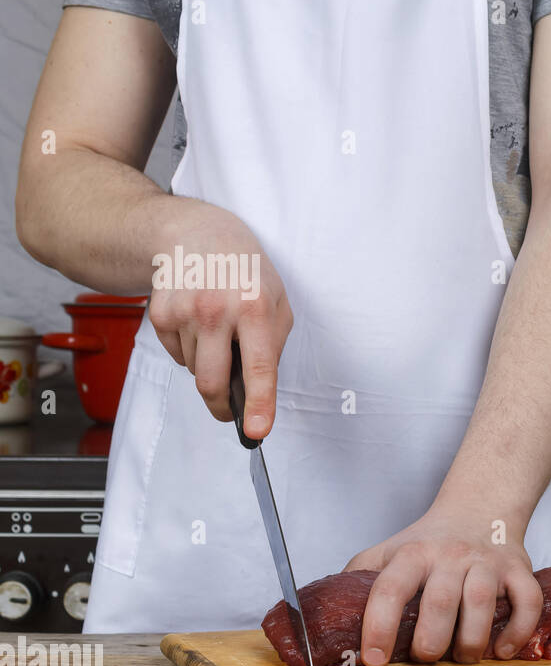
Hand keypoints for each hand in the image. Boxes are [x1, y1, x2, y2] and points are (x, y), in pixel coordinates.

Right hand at [147, 211, 291, 438]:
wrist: (197, 235)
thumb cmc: (245, 271)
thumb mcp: (276, 299)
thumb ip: (274, 343)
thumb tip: (258, 388)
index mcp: (255, 307)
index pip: (259, 366)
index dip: (259, 403)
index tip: (257, 430)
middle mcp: (216, 309)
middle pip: (211, 381)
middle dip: (222, 406)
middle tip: (231, 412)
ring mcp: (183, 311)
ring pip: (194, 370)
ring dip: (208, 365)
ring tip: (217, 333)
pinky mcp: (159, 314)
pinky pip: (176, 356)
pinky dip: (189, 351)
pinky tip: (197, 324)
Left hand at [344, 506, 542, 665]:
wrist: (479, 510)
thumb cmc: (428, 542)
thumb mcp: (388, 551)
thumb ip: (359, 579)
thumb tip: (325, 621)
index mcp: (413, 553)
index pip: (390, 588)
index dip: (378, 626)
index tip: (374, 659)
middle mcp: (451, 556)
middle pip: (440, 601)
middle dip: (430, 640)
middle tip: (425, 657)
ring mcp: (487, 563)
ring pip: (482, 603)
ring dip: (471, 641)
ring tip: (462, 657)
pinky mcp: (519, 571)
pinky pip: (527, 602)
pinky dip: (517, 631)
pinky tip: (501, 650)